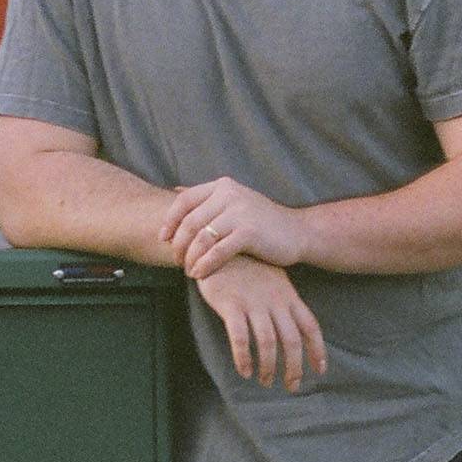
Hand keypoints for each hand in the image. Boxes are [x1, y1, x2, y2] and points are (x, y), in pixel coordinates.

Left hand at [164, 176, 309, 278]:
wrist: (298, 232)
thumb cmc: (261, 221)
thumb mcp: (234, 201)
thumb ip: (207, 198)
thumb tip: (175, 190)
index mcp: (222, 186)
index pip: (184, 201)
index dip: (169, 221)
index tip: (163, 239)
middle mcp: (229, 194)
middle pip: (190, 222)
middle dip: (179, 245)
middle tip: (177, 261)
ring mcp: (239, 212)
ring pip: (201, 238)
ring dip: (190, 258)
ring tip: (188, 271)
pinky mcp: (249, 232)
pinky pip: (217, 251)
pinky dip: (205, 265)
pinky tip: (200, 274)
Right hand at [193, 256, 326, 391]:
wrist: (218, 244)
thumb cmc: (246, 265)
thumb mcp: (273, 279)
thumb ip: (283, 300)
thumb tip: (295, 325)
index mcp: (287, 296)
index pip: (310, 326)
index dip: (317, 350)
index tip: (320, 370)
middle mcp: (274, 301)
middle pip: (291, 340)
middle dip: (293, 367)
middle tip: (290, 385)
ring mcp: (253, 303)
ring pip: (267, 342)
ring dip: (268, 366)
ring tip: (264, 381)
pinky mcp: (230, 305)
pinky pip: (239, 337)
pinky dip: (243, 357)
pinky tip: (244, 371)